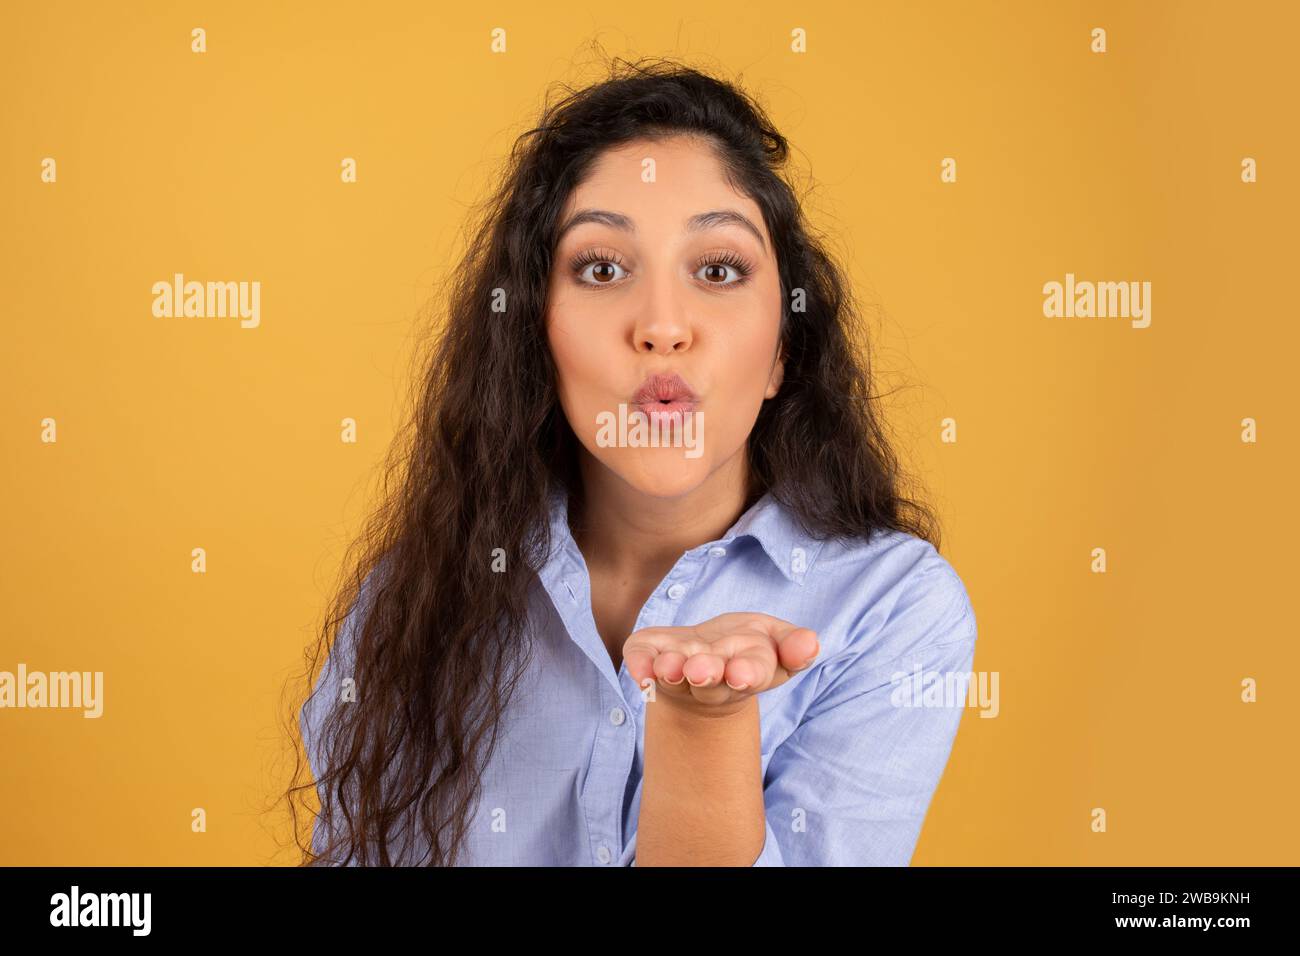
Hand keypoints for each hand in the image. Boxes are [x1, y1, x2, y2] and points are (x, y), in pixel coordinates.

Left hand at [622, 612, 819, 712]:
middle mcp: (711, 678)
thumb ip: (794, 644)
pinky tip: (637, 669)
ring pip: (673, 676)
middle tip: (700, 671)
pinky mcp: (649, 659)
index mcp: (748, 670)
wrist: (705, 663)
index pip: (753, 673)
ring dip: (670, 671)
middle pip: (709, 681)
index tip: (740, 673)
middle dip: (706, 675)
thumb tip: (812, 643)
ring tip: (669, 666)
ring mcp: (677, 670)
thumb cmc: (746, 649)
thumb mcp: (777, 641)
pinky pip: (641, 662)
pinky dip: (638, 664)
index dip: (747, 673)